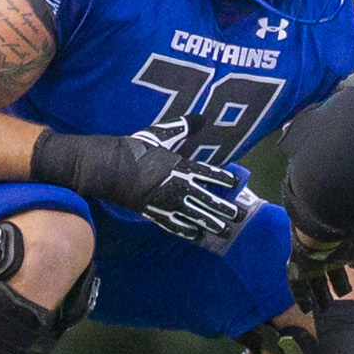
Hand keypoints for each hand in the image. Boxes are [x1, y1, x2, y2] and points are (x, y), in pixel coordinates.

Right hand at [129, 116, 243, 240]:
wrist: (112, 169)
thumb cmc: (135, 149)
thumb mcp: (160, 134)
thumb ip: (182, 127)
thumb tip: (201, 117)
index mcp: (183, 167)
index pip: (212, 175)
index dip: (227, 179)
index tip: (238, 183)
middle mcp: (180, 187)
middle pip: (210, 201)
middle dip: (227, 209)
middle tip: (240, 215)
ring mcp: (169, 203)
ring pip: (197, 217)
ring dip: (213, 225)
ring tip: (225, 231)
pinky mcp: (156, 214)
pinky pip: (176, 226)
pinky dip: (188, 231)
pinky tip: (197, 236)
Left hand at [288, 224, 353, 310]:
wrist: (319, 232)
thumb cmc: (348, 237)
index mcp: (345, 249)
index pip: (352, 258)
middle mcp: (327, 256)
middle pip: (333, 272)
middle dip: (338, 282)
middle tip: (342, 296)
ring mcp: (310, 262)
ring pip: (315, 281)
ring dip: (320, 294)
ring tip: (323, 310)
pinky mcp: (296, 268)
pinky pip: (297, 286)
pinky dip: (302, 297)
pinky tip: (306, 310)